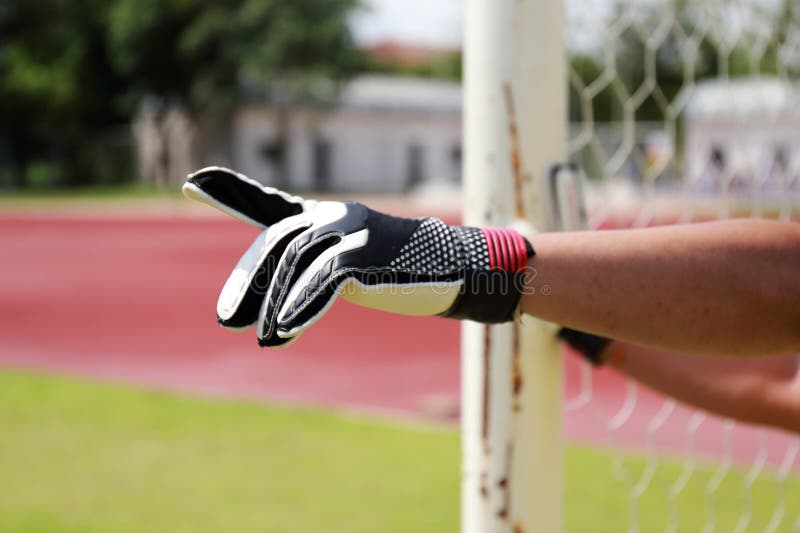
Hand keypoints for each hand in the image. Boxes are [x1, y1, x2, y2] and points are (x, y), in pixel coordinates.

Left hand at [183, 167, 533, 346]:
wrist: (459, 270)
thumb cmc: (403, 270)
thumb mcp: (355, 265)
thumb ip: (317, 269)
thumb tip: (278, 299)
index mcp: (328, 218)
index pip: (272, 204)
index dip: (232, 191)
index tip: (193, 182)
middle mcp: (335, 217)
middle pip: (277, 244)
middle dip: (250, 284)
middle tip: (227, 320)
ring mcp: (352, 232)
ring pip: (296, 264)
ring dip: (273, 306)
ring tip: (261, 339)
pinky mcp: (367, 255)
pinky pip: (323, 281)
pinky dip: (301, 308)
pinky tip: (284, 332)